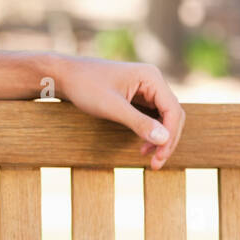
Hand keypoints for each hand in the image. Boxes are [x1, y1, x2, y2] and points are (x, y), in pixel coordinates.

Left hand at [48, 56, 185, 169]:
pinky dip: (151, 132)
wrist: (66, 76)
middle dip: (167, 139)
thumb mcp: (111, 107)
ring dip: (160, 138)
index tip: (160, 156)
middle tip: (156, 163)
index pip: (173, 109)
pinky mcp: (138, 96)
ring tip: (150, 157)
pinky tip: (143, 146)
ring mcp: (146, 88)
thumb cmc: (85, 86)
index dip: (170, 135)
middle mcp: (152, 81)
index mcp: (151, 77)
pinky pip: (152, 116)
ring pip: (164, 117)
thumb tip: (164, 139)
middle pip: (172, 114)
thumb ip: (138, 122)